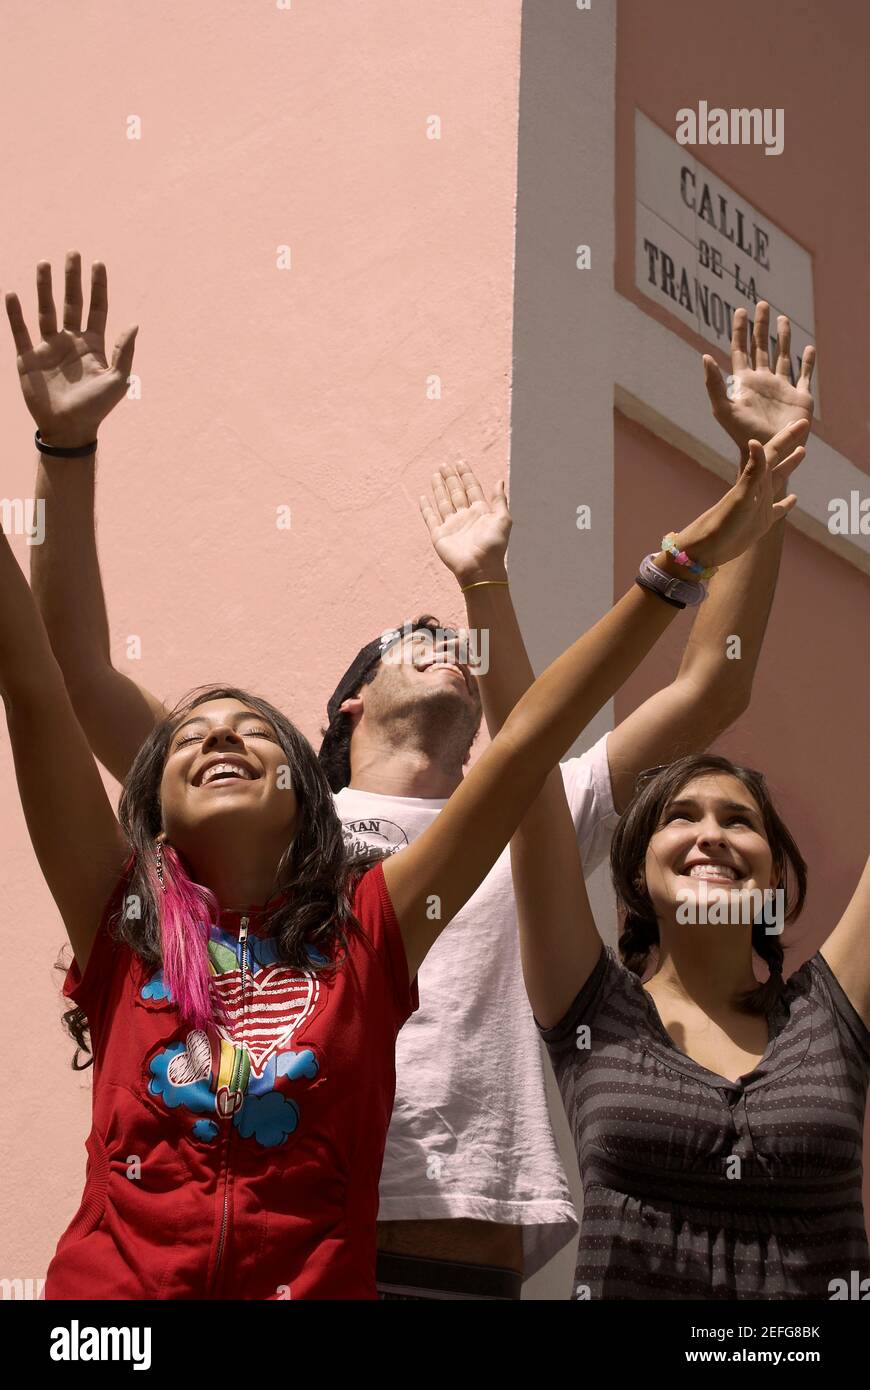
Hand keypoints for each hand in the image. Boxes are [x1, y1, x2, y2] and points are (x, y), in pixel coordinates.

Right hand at [5, 251, 136, 448]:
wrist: (68, 430)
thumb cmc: (96, 408)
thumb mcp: (117, 381)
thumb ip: (124, 352)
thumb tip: (135, 324)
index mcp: (93, 345)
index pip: (97, 308)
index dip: (98, 286)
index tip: (98, 263)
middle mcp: (70, 341)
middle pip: (71, 302)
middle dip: (72, 279)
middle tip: (73, 253)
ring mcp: (48, 348)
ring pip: (45, 310)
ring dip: (44, 288)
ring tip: (44, 264)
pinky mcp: (28, 357)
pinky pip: (20, 331)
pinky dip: (15, 314)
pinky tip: (13, 294)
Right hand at [419, 462, 510, 586]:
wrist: (480, 568)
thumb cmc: (494, 546)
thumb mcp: (503, 519)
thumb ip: (499, 500)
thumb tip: (499, 480)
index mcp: (480, 512)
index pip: (472, 489)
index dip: (467, 475)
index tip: (461, 462)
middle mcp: (465, 517)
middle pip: (456, 493)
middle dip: (451, 478)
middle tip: (445, 464)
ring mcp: (451, 525)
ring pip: (443, 502)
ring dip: (439, 488)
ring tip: (435, 474)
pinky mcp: (439, 535)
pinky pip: (431, 518)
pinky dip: (426, 508)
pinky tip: (423, 497)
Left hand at [673, 418, 808, 569]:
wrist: (706, 549)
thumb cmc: (721, 523)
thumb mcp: (740, 496)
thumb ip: (752, 471)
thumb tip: (755, 441)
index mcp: (754, 480)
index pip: (773, 451)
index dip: (788, 436)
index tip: (804, 421)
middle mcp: (757, 488)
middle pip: (778, 460)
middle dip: (790, 444)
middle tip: (803, 427)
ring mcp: (760, 505)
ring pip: (779, 481)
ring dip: (789, 467)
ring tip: (801, 453)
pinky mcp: (761, 522)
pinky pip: (778, 509)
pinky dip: (786, 503)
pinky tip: (794, 499)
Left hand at [703, 302, 813, 469]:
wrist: (767, 451)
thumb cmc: (742, 434)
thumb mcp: (723, 408)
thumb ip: (714, 383)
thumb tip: (705, 356)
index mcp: (744, 382)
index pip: (740, 350)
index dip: (740, 330)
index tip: (740, 310)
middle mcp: (763, 382)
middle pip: (761, 347)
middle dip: (761, 326)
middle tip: (762, 305)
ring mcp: (781, 388)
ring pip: (782, 356)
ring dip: (783, 337)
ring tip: (783, 318)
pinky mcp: (799, 397)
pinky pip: (804, 375)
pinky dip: (807, 361)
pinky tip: (808, 348)